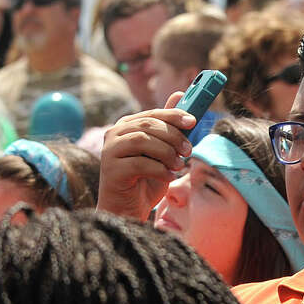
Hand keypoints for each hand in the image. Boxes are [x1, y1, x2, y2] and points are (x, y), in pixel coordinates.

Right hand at [97, 92, 195, 221]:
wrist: (128, 209)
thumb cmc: (146, 180)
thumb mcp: (163, 151)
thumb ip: (169, 127)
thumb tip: (180, 94)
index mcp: (127, 126)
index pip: (152, 114)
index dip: (174, 115)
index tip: (193, 122)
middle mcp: (114, 134)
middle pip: (148, 126)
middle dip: (174, 137)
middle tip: (188, 151)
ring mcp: (110, 151)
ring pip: (143, 141)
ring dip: (167, 153)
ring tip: (178, 166)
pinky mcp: (111, 169)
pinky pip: (139, 163)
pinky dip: (159, 170)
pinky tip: (168, 177)